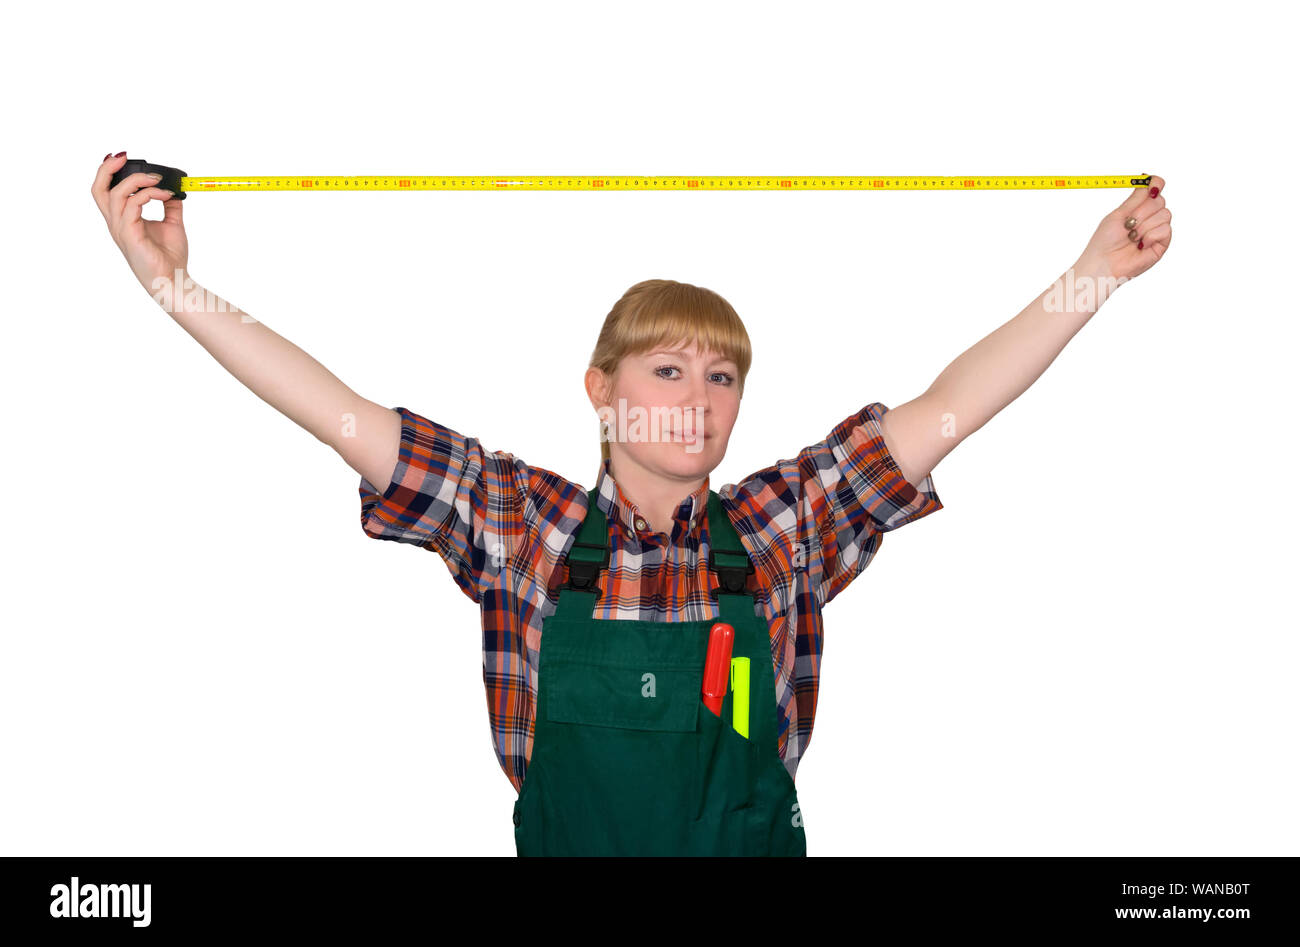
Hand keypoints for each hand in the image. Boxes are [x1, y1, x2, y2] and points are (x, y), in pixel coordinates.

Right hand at [91, 151, 188, 296]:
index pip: (105, 190)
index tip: (125, 159)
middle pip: (98, 189)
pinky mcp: (130, 235)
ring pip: (116, 193)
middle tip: (125, 157)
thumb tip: (174, 189)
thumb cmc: (170, 258)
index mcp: (122, 219)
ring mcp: (121, 229)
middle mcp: (117, 222)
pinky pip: (132, 205)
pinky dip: (148, 194)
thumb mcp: (172, 224)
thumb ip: (170, 205)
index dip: (109, 172)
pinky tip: (165, 195)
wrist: (175, 280)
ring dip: (138, 181)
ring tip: (158, 180)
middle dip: (108, 168)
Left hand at [1075, 174, 1171, 283]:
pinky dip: (1150, 236)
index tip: (1154, 183)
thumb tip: (1148, 178)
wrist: (1104, 263)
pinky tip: (1140, 245)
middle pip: (1160, 200)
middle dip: (1143, 211)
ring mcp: (1157, 230)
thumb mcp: (1118, 214)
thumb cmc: (1105, 241)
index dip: (1156, 183)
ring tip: (1132, 237)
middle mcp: (1149, 217)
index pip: (1155, 189)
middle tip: (1129, 224)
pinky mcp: (1162, 244)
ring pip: (1165, 214)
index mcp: (1138, 208)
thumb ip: (1135, 198)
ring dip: (1145, 226)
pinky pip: (1166, 229)